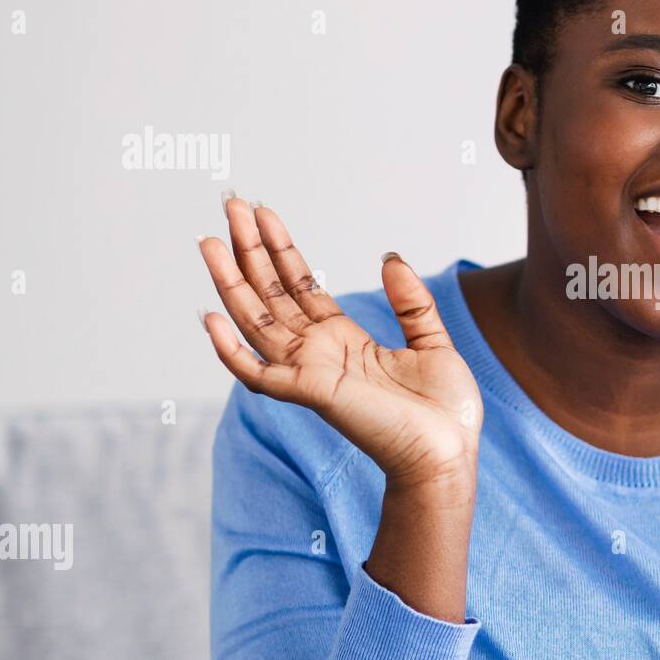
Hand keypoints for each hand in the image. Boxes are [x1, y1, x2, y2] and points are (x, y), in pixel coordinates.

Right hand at [197, 195, 482, 489]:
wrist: (449, 455)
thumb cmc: (444, 412)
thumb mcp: (433, 342)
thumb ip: (411, 301)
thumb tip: (390, 256)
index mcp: (344, 340)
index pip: (300, 285)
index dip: (279, 248)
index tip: (260, 212)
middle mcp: (319, 353)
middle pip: (271, 293)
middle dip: (249, 249)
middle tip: (229, 205)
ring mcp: (310, 372)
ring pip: (256, 322)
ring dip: (231, 283)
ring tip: (210, 241)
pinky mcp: (311, 393)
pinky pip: (259, 373)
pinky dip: (231, 350)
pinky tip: (210, 317)